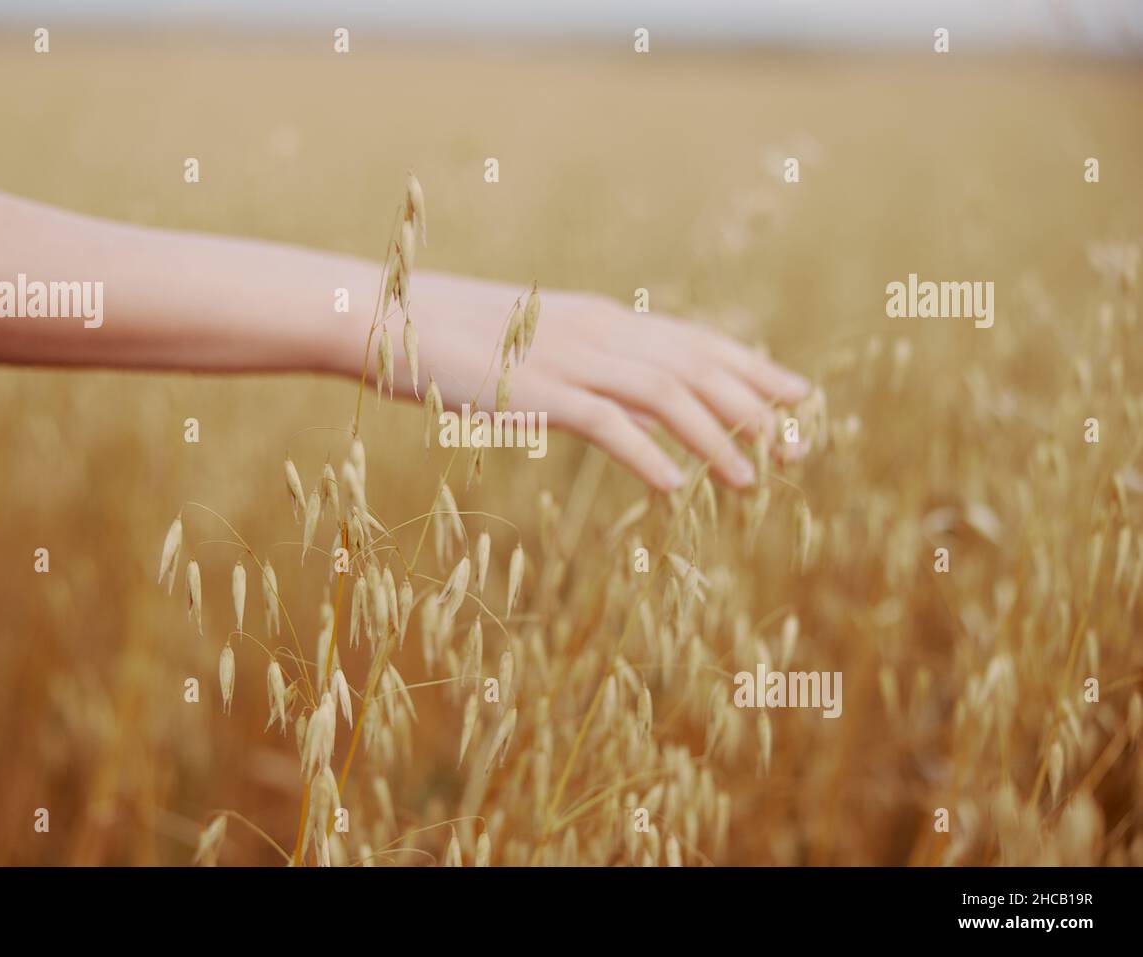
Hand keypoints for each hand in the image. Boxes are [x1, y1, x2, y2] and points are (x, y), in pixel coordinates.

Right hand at [351, 273, 811, 490]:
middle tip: (798, 446)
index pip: (694, 339)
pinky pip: (606, 423)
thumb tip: (631, 407)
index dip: (752, 368)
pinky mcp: (536, 390)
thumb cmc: (457, 337)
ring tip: (750, 481)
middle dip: (754, 404)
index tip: (797, 397)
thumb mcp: (536, 346)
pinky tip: (674, 488)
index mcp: (601, 318)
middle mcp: (597, 330)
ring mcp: (568, 358)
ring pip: (664, 393)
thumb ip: (587, 367)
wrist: (388, 316)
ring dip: (713, 437)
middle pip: (695, 364)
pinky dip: (646, 454)